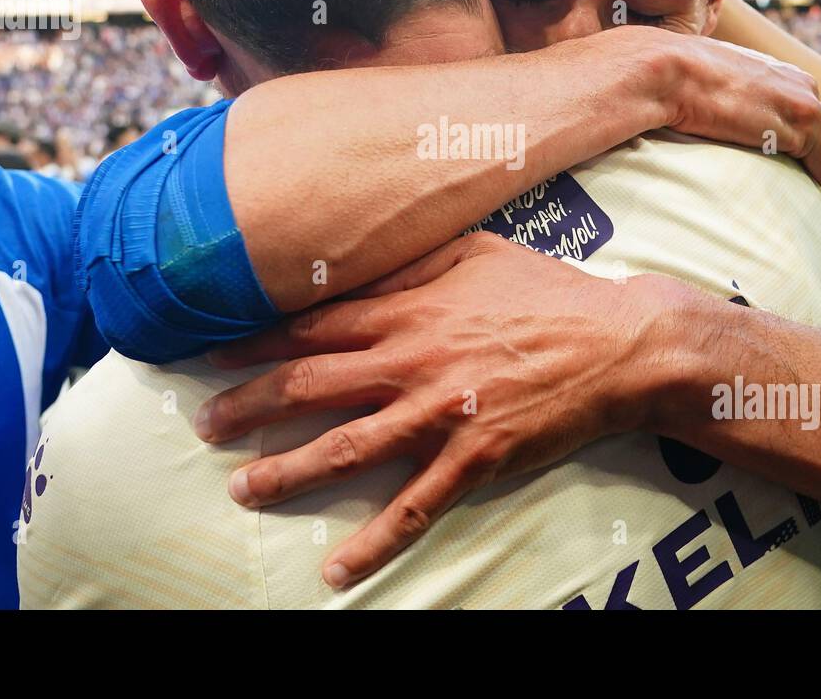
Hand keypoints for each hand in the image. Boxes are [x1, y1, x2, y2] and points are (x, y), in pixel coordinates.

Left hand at [194, 233, 679, 588]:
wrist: (617, 344)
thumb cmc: (544, 291)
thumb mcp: (474, 251)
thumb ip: (408, 259)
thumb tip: (352, 261)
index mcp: (409, 308)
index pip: (311, 326)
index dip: (254, 341)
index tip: (210, 353)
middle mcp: (412, 361)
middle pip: (311, 386)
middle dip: (248, 407)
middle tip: (203, 426)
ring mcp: (441, 414)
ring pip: (347, 448)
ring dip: (288, 471)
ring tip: (242, 491)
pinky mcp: (474, 459)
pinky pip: (414, 507)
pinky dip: (373, 541)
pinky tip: (337, 569)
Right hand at [659, 34, 820, 221]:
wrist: (667, 74)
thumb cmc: (667, 79)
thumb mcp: (700, 85)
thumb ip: (715, 98)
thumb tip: (697, 116)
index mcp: (774, 72)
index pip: (800, 115)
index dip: (804, 146)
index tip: (801, 172)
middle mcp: (797, 83)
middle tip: (820, 201)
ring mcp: (804, 103)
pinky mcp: (803, 127)